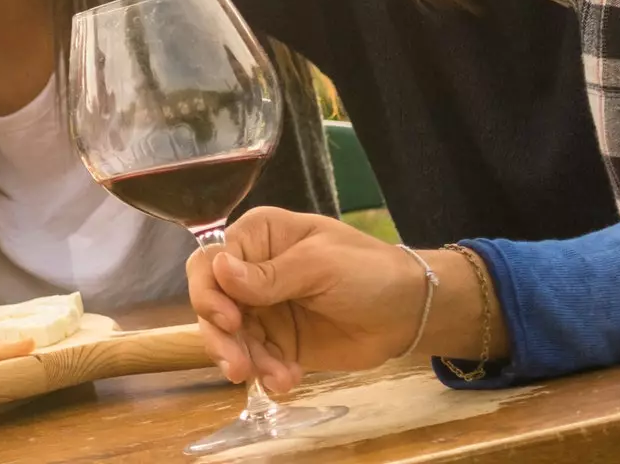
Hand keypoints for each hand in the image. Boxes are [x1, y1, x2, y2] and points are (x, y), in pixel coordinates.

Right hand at [187, 208, 430, 393]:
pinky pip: (257, 359)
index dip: (209, 290)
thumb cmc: (368, 272)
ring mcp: (263, 309)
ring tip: (277, 378)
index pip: (211, 261)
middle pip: (212, 302)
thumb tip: (218, 269)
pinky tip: (288, 380)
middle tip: (237, 366)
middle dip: (220, 337)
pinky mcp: (279, 342)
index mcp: (258, 238)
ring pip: (230, 337)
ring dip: (246, 360)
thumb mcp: (320, 266)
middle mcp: (251, 272)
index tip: (227, 319)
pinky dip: (267, 373)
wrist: (410, 313)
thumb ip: (269, 274)